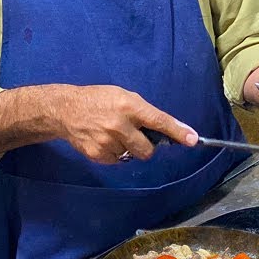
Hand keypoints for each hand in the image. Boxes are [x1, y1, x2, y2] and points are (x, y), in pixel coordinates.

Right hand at [51, 85, 198, 162]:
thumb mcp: (125, 97)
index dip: (178, 132)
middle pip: (148, 149)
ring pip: (133, 156)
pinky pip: (118, 161)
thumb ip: (146, 112)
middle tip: (136, 135)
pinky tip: (105, 140)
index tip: (192, 140)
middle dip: (147, 145)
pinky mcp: (97, 154)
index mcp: (129, 106)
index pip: (159, 121)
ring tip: (114, 134)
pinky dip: (115, 153)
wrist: (65, 110)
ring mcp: (107, 142)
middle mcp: (119, 125)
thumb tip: (169, 130)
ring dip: (129, 148)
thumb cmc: (100, 100)